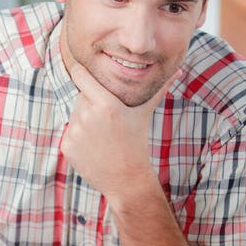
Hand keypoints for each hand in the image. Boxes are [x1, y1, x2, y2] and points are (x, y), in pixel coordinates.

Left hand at [60, 62, 176, 201]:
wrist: (126, 179)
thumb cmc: (137, 143)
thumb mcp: (144, 114)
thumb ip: (157, 90)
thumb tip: (178, 70)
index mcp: (106, 105)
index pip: (80, 75)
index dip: (78, 69)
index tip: (77, 65)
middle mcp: (87, 116)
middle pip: (81, 97)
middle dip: (90, 103)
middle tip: (106, 120)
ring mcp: (75, 132)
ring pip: (74, 115)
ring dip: (84, 121)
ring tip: (102, 135)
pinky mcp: (67, 146)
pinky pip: (69, 133)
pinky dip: (78, 138)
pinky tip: (94, 147)